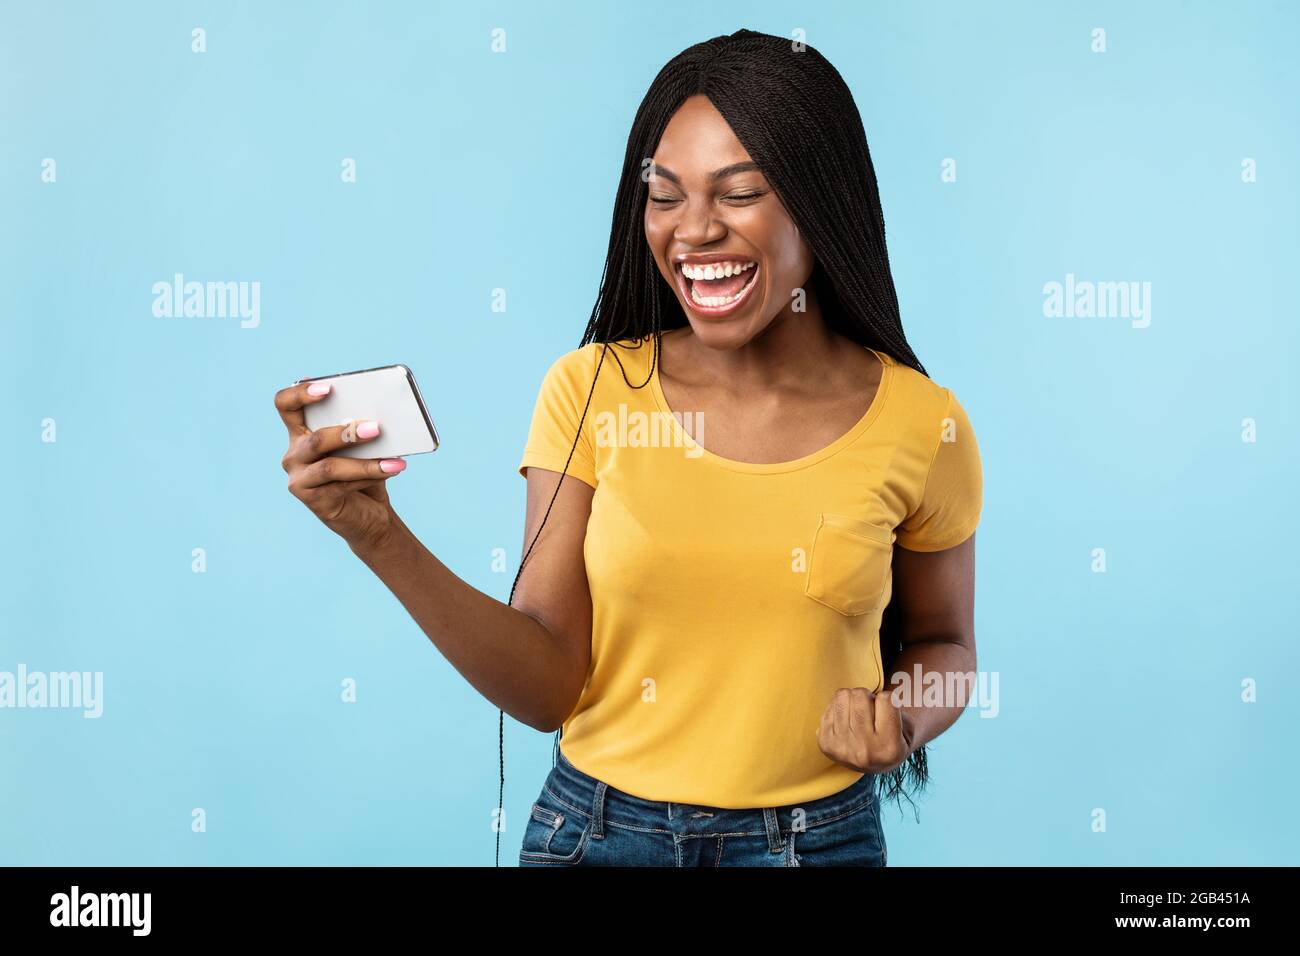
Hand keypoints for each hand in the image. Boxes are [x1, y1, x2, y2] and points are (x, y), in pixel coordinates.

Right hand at [275, 380, 405, 549]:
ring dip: (364, 460)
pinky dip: (369, 476)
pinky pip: (341, 485)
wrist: (369, 515)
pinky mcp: (312, 501)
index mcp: (300, 433)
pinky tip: (391, 469)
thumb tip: (379, 417)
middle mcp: (294, 455)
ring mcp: (300, 480)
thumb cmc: (364, 473)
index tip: (327, 388)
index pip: (286, 406)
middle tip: (377, 428)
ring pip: (330, 466)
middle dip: (347, 432)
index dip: (300, 394)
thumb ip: (360, 429)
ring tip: (393, 457)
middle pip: (314, 439)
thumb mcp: (361, 448)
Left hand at [816, 687, 913, 774]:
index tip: (888, 712)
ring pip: (842, 696)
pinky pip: (830, 705)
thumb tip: (880, 692)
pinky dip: (840, 708)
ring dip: (852, 700)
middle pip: (860, 695)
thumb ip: (899, 706)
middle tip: (871, 711)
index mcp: (889, 749)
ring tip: (859, 714)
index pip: (887, 699)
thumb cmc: (895, 738)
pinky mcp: (825, 743)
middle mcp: (864, 752)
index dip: (888, 700)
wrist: (876, 764)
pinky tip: (848, 721)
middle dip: (867, 697)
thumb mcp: (909, 726)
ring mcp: (841, 748)